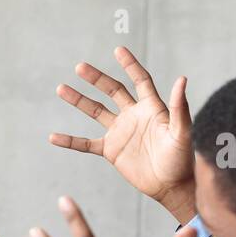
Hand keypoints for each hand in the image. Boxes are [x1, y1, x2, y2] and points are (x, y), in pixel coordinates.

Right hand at [49, 47, 197, 223]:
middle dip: (96, 78)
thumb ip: (179, 107)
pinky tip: (53, 137)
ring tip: (61, 89)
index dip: (130, 65)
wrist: (171, 186)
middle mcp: (133, 115)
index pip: (139, 80)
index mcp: (151, 108)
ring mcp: (120, 132)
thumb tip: (182, 79)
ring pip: (95, 111)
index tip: (118, 49)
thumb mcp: (181, 132)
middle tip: (79, 67)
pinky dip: (70, 141)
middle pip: (112, 91)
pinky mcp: (110, 150)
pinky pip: (86, 144)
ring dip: (78, 100)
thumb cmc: (181, 159)